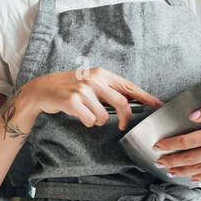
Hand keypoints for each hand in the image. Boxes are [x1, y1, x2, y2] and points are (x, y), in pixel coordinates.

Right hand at [17, 66, 160, 130]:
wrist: (42, 89)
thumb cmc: (70, 88)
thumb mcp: (91, 83)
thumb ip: (109, 90)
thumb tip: (131, 102)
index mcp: (102, 74)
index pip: (129, 86)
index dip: (146, 97)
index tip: (158, 105)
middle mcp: (95, 79)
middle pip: (122, 103)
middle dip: (125, 119)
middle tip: (122, 126)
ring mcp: (83, 89)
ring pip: (104, 116)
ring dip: (97, 121)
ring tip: (87, 114)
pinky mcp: (73, 101)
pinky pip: (90, 120)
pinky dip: (86, 122)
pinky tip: (79, 115)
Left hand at [153, 96, 200, 181]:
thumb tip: (193, 114)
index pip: (187, 141)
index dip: (170, 144)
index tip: (159, 146)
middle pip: (190, 158)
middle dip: (172, 160)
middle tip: (159, 162)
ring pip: (200, 169)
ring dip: (183, 171)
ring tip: (171, 171)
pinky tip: (195, 179)